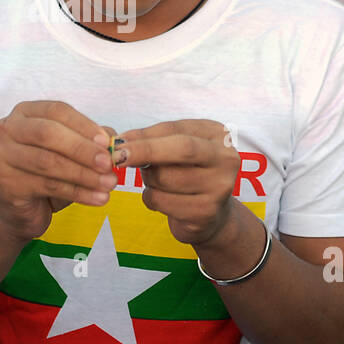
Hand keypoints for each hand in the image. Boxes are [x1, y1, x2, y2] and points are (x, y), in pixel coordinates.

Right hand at [0, 101, 117, 242]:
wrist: (23, 210)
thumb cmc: (49, 175)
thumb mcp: (72, 153)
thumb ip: (91, 141)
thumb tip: (114, 140)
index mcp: (25, 112)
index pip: (57, 110)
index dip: (84, 125)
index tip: (107, 142)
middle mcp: (8, 129)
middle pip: (48, 134)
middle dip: (83, 149)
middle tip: (108, 164)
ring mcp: (3, 155)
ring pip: (49, 162)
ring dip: (84, 174)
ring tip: (109, 184)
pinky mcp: (7, 183)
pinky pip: (48, 185)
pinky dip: (78, 193)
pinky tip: (97, 198)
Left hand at [114, 120, 238, 247]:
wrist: (210, 215)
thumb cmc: (187, 174)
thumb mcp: (175, 151)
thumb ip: (153, 141)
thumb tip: (119, 141)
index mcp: (218, 136)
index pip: (176, 129)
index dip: (145, 134)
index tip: (117, 140)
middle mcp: (226, 159)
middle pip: (182, 149)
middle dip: (145, 150)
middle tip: (117, 155)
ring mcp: (220, 188)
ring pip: (166, 178)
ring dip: (148, 179)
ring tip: (155, 181)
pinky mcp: (206, 213)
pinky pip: (163, 201)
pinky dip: (151, 199)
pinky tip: (161, 199)